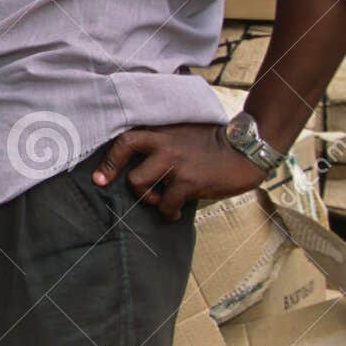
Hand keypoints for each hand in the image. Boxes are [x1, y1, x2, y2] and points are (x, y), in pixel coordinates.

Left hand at [92, 123, 266, 220]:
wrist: (246, 148)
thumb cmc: (213, 142)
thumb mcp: (183, 132)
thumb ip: (163, 140)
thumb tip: (141, 161)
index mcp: (161, 131)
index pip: (125, 139)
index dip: (109, 158)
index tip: (99, 177)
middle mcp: (164, 143)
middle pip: (126, 154)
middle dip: (116, 174)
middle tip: (113, 185)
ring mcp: (175, 162)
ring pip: (139, 184)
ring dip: (147, 198)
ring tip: (160, 201)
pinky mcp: (188, 181)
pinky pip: (166, 204)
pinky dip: (169, 213)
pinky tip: (176, 212)